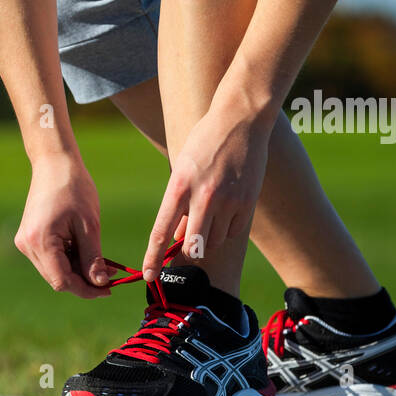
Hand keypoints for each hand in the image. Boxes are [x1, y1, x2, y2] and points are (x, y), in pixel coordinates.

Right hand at [15, 152, 109, 297]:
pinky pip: (50, 259)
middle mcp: (27, 246)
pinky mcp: (29, 238)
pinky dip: (68, 260)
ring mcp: (25, 243)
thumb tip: (100, 283)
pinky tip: (85, 252)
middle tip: (110, 276)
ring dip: (77, 271)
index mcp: (40, 241)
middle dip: (84, 281)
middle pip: (57, 279)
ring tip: (101, 262)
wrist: (54, 163)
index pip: (62, 281)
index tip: (108, 289)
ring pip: (54, 271)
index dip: (86, 290)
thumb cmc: (74, 188)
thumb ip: (93, 257)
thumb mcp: (89, 225)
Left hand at [142, 101, 270, 279]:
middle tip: (185, 247)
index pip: (161, 232)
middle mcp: (203, 196)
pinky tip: (226, 207)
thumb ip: (178, 204)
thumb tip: (177, 238)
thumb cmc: (204, 142)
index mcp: (179, 186)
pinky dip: (226, 228)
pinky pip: (233, 231)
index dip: (153, 258)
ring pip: (214, 240)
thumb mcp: (182, 169)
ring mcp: (228, 200)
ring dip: (208, 237)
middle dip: (187, 251)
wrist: (241, 119)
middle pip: (192, 245)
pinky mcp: (248, 201)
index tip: (148, 275)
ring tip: (209, 212)